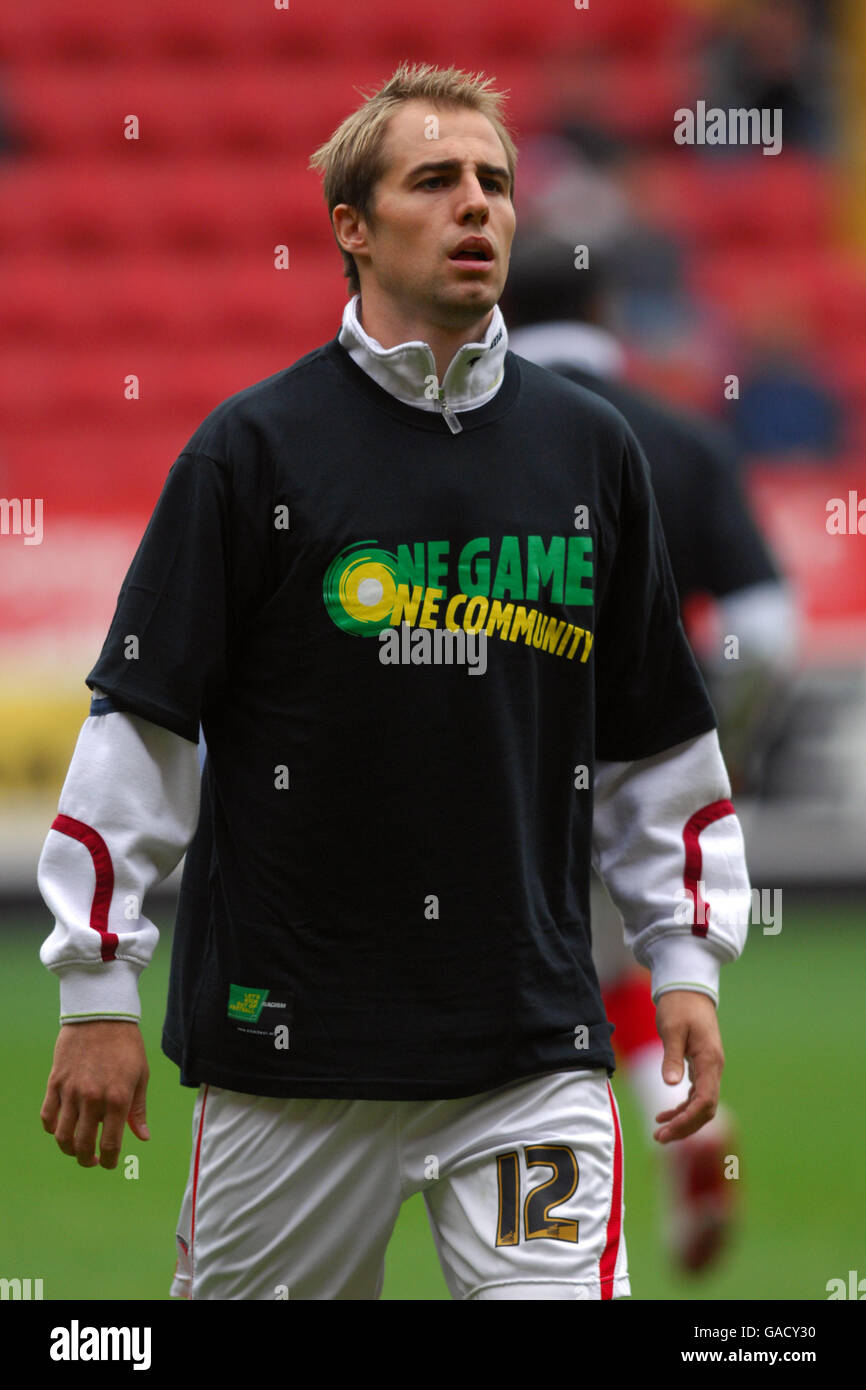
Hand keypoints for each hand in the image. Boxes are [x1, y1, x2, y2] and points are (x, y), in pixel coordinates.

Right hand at [41, 1021, 149, 1168]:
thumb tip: (142, 1137)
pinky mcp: (55, 1082)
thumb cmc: (126, 1045)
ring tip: (76, 1148)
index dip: (109, 1160)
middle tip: (92, 1160)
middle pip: (83, 1145)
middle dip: (87, 1160)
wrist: (102, 1015)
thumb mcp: (140, 1076)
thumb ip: (138, 1109)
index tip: (109, 1163)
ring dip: (68, 1149)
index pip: (110, 1144)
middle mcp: (93, 1099)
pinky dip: (51, 1129)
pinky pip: (47, 1116)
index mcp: (118, 1099)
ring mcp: (71, 1091)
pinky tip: (60, 1129)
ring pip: (61, 1136)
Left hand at [653, 990, 723, 1143]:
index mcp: (709, 1061)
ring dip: (683, 1121)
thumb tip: (670, 1084)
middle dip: (685, 1127)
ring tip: (659, 1133)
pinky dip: (682, 1108)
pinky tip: (665, 1115)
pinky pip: (696, 1096)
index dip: (688, 1119)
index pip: (704, 1101)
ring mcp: (709, 1069)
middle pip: (705, 1109)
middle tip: (659, 1138)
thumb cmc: (679, 1007)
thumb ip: (672, 1057)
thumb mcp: (671, 1029)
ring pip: (701, 1105)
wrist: (689, 990)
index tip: (667, 1130)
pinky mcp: (702, 1067)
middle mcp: (714, 1068)